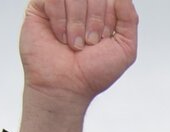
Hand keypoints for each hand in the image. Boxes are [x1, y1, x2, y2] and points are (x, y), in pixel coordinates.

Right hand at [21, 0, 137, 106]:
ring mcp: (61, 5)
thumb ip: (129, 18)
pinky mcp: (40, 7)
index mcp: (103, 12)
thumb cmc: (94, 71)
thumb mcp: (125, 48)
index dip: (109, 18)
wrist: (66, 85)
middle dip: (95, 20)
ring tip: (74, 44)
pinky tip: (60, 37)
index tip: (104, 39)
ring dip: (77, 23)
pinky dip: (59, 19)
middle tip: (89, 42)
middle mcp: (82, 6)